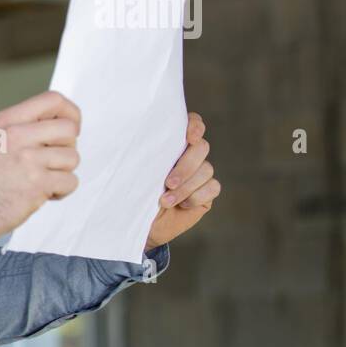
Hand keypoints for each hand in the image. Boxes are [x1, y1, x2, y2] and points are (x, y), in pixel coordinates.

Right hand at [0, 90, 80, 251]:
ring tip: (42, 178)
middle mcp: (16, 135)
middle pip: (69, 129)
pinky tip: (43, 192)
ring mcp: (27, 159)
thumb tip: (68, 120)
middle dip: (68, 146)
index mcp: (8, 120)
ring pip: (73, 157)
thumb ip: (27, 125)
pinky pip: (71, 181)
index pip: (53, 100)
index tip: (70, 128)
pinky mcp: (37, 183)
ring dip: (63, 172)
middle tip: (53, 160)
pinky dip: (61, 190)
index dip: (70, 113)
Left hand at [145, 111, 219, 250]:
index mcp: (171, 144)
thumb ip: (143, 157)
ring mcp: (200, 173)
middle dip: (185, 167)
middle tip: (167, 183)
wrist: (141, 223)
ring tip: (165, 201)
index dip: (195, 126)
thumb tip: (137, 145)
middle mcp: (188, 155)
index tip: (190, 138)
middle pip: (201, 148)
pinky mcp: (207, 191)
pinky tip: (181, 205)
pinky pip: (212, 187)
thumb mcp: (133, 173)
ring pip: (206, 169)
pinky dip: (196, 197)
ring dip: (186, 187)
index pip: (191, 123)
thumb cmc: (133, 193)